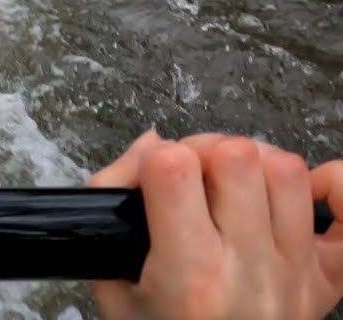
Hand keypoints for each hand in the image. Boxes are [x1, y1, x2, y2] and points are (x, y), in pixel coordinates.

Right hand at [88, 130, 342, 319]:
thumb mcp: (112, 286)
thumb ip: (113, 207)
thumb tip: (151, 146)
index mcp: (189, 274)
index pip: (175, 168)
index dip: (156, 160)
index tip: (151, 181)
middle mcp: (248, 268)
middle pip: (236, 156)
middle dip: (205, 152)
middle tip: (192, 178)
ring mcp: (294, 273)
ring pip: (286, 170)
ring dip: (255, 165)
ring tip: (235, 186)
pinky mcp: (325, 281)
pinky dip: (335, 188)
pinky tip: (306, 192)